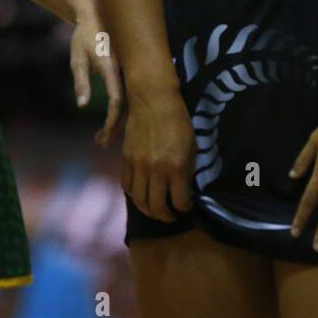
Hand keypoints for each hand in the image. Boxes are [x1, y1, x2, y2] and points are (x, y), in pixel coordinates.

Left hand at [69, 4, 124, 146]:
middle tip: (101, 144)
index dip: (113, 120)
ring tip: (101, 138)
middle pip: (127, 106)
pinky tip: (109, 123)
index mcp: (113, 67)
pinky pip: (128, 96)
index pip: (117, 99)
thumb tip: (83, 105)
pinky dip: (120, 112)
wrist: (96, 15)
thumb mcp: (77, 59)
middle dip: (115, 127)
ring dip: (117, 122)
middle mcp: (126, 71)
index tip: (105, 135)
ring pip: (129, 103)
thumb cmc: (83, 37)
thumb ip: (81, 82)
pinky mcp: (128, 73)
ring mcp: (129, 72)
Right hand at [121, 88, 194, 222]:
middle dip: (165, 217)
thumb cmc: (179, 121)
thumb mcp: (192, 146)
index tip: (186, 207)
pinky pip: (127, 186)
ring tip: (156, 210)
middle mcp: (155, 170)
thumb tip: (184, 190)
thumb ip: (187, 170)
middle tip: (171, 216)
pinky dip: (134, 195)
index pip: (179, 201)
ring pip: (139, 201)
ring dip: (149, 211)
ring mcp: (138, 165)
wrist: (154, 100)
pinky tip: (142, 194)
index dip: (184, 208)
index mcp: (176, 166)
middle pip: (156, 207)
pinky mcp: (126, 159)